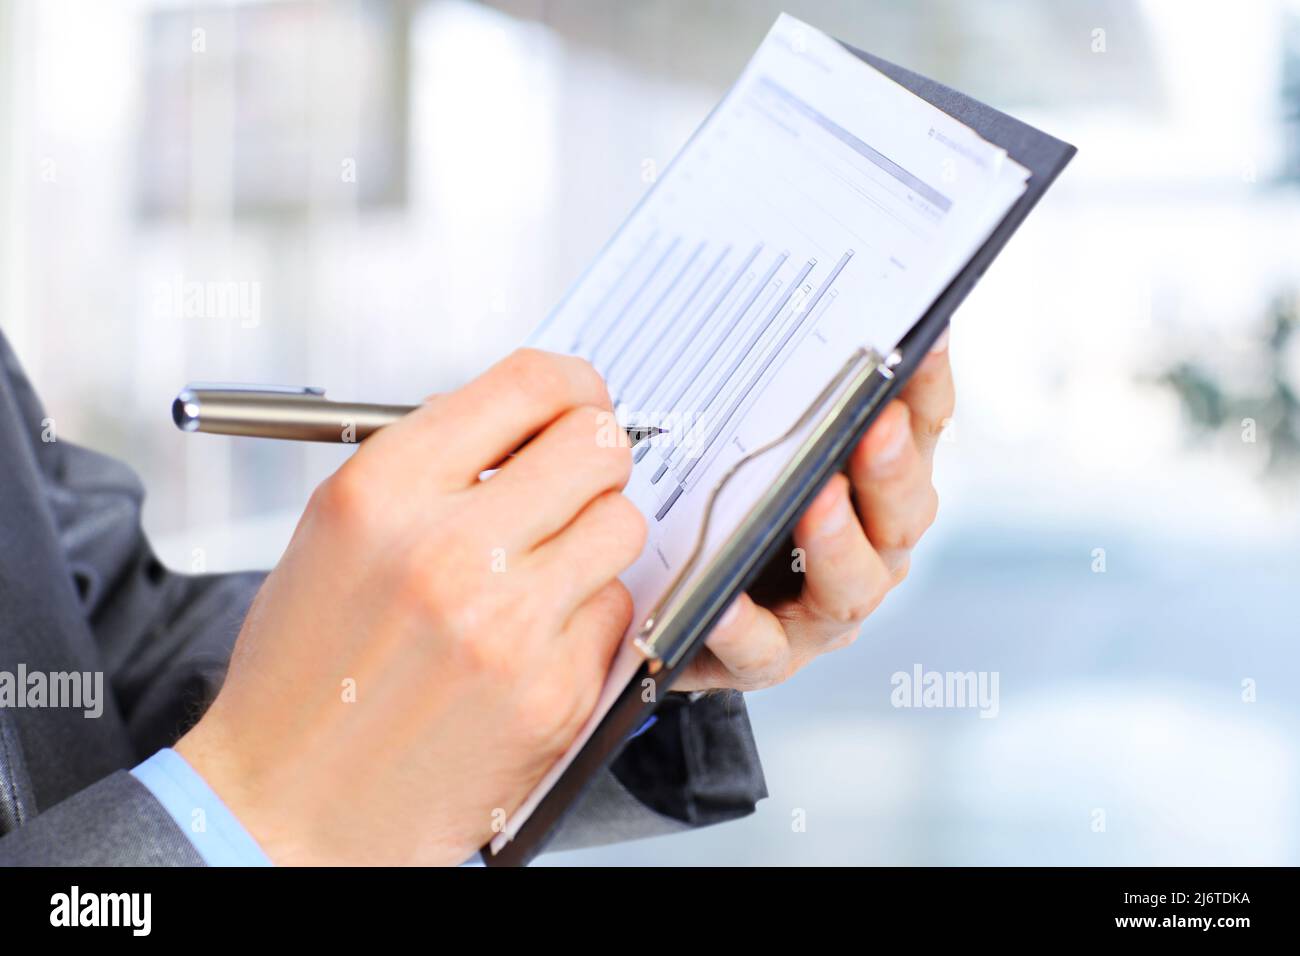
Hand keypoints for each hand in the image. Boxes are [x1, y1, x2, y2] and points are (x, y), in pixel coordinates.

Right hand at [177, 349, 645, 864]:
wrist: (285, 806)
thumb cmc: (304, 672)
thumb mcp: (338, 531)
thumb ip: (432, 463)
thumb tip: (526, 420)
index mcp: (384, 492)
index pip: (528, 385)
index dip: (569, 384)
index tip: (577, 399)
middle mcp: (448, 551)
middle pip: (597, 447)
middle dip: (595, 455)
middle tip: (576, 479)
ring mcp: (508, 626)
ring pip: (622, 526)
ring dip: (594, 536)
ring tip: (547, 565)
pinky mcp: (552, 692)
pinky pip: (616, 611)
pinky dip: (588, 614)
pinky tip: (535, 637)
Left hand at [675, 331, 954, 691]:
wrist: (684, 611)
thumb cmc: (733, 509)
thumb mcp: (756, 440)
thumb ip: (784, 393)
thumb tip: (795, 310)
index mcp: (879, 486)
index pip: (920, 427)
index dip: (926, 387)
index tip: (921, 338)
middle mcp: (870, 549)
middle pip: (903, 511)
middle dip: (893, 467)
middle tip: (878, 425)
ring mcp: (824, 610)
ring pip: (851, 585)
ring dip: (839, 542)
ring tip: (816, 502)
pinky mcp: (768, 658)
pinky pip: (762, 648)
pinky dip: (745, 626)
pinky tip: (722, 600)